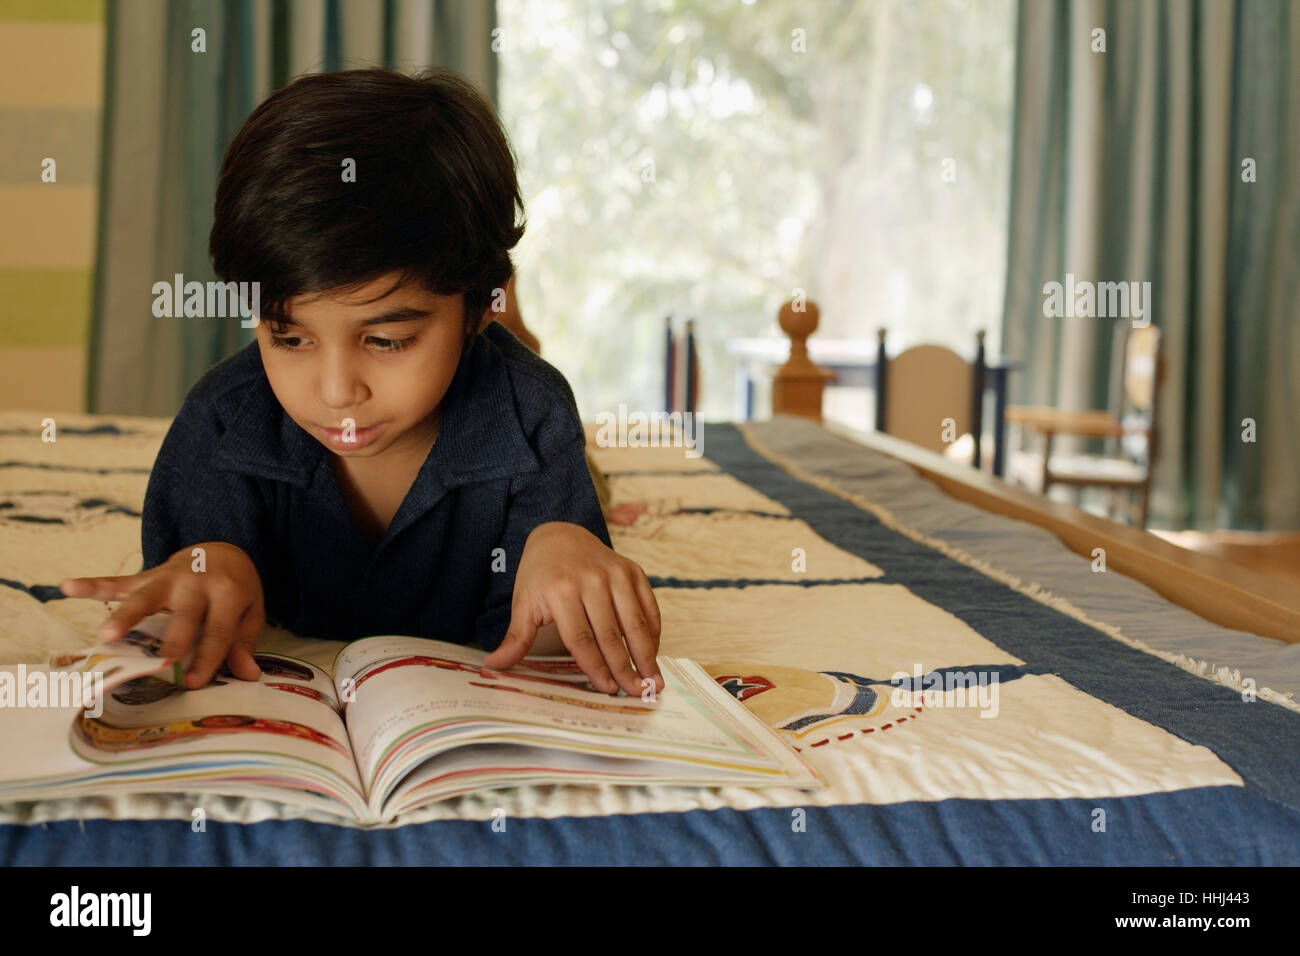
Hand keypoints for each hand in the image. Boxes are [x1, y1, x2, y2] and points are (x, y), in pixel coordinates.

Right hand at [59, 542, 264, 688]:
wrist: (222, 549)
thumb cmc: (235, 589)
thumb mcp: (249, 611)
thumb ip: (244, 642)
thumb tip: (248, 675)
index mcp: (228, 592)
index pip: (217, 630)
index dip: (207, 658)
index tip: (193, 683)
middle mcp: (197, 583)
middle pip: (183, 616)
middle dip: (172, 643)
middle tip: (161, 669)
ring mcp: (169, 577)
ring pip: (145, 598)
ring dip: (126, 616)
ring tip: (106, 636)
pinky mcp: (148, 576)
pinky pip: (118, 582)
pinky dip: (93, 585)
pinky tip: (68, 586)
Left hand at [484, 522, 662, 695]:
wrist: (561, 535)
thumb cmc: (541, 575)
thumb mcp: (524, 602)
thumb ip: (516, 638)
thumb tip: (493, 666)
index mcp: (562, 590)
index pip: (581, 638)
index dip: (596, 667)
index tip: (608, 690)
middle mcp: (592, 581)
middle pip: (611, 634)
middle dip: (624, 668)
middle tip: (637, 694)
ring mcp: (616, 574)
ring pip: (635, 622)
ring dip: (646, 654)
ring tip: (654, 682)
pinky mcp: (634, 571)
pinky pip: (648, 606)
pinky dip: (653, 632)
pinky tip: (653, 653)